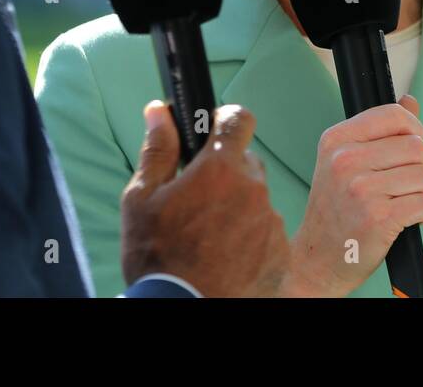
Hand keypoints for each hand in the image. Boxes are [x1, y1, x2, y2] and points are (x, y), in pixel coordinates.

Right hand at [121, 101, 289, 296]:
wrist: (185, 311)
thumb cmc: (157, 257)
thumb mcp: (142, 199)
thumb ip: (157, 150)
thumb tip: (159, 111)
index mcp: (220, 169)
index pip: (239, 120)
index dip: (226, 120)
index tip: (215, 129)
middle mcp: (253, 190)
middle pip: (247, 162)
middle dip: (226, 172)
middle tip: (199, 200)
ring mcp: (270, 223)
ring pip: (257, 198)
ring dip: (238, 207)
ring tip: (209, 237)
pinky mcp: (281, 253)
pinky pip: (267, 232)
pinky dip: (251, 238)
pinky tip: (225, 257)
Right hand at [281, 94, 422, 296]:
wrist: (317, 258)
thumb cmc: (334, 210)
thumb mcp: (344, 160)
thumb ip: (379, 129)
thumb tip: (410, 102)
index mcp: (335, 140)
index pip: (393, 115)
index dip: (413, 129)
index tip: (410, 144)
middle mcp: (345, 161)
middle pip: (416, 146)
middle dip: (418, 166)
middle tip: (399, 183)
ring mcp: (361, 189)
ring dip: (421, 192)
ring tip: (398, 201)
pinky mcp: (379, 217)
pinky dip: (422, 214)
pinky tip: (402, 218)